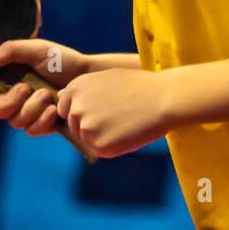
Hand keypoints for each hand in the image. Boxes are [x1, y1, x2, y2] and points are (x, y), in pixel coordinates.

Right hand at [0, 38, 87, 136]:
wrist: (88, 75)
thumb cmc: (62, 60)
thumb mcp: (36, 49)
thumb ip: (10, 51)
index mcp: (10, 83)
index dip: (0, 99)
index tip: (21, 86)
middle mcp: (17, 100)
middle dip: (16, 102)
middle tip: (31, 89)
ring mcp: (30, 114)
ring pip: (18, 123)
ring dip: (33, 108)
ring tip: (49, 95)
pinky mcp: (44, 125)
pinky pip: (33, 130)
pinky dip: (43, 120)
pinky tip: (55, 109)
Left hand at [56, 67, 170, 158]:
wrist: (164, 98)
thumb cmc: (140, 87)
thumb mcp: (107, 79)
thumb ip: (85, 91)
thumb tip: (66, 100)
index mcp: (76, 87)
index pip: (64, 107)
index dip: (81, 111)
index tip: (99, 110)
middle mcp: (76, 107)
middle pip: (74, 125)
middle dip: (91, 125)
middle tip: (117, 117)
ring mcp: (86, 127)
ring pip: (87, 139)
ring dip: (102, 135)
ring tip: (125, 123)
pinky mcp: (98, 145)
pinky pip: (101, 150)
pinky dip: (113, 146)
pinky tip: (128, 132)